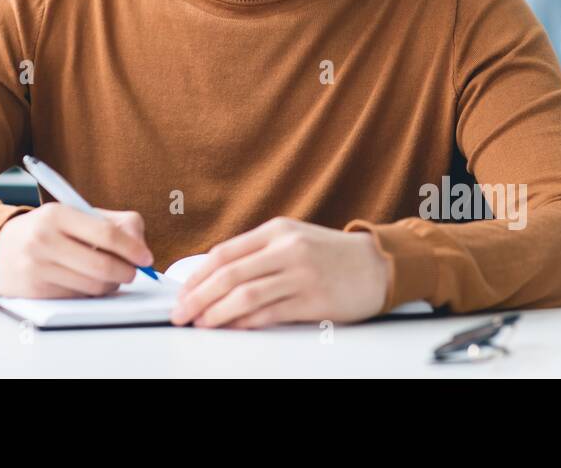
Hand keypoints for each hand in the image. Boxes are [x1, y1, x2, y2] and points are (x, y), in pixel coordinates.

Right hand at [0, 203, 152, 298]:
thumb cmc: (46, 230)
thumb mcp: (74, 214)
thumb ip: (114, 223)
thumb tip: (141, 248)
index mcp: (57, 214)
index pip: (107, 233)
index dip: (133, 249)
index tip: (146, 257)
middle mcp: (44, 240)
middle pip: (103, 265)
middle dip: (127, 271)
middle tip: (134, 271)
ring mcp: (38, 268)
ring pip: (93, 286)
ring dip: (111, 284)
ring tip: (111, 276)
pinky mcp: (35, 292)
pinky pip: (78, 297)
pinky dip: (91, 292)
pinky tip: (87, 282)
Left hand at [169, 217, 390, 328]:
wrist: (379, 264)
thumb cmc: (331, 254)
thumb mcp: (292, 239)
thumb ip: (257, 253)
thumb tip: (215, 278)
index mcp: (277, 230)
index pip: (224, 253)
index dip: (197, 276)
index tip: (182, 293)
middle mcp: (287, 249)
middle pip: (229, 274)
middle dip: (198, 297)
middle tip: (181, 314)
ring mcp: (301, 274)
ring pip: (246, 295)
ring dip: (217, 313)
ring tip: (202, 324)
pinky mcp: (314, 300)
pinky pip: (271, 314)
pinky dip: (246, 323)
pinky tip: (233, 329)